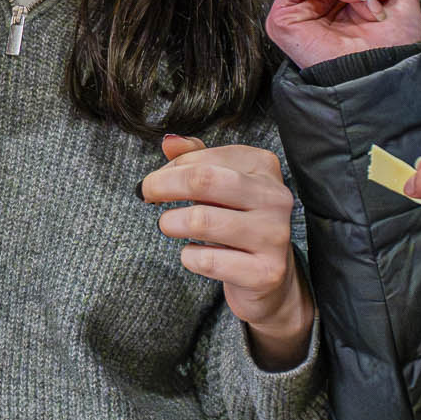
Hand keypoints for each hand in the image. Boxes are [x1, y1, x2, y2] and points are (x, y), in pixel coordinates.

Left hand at [143, 135, 316, 369]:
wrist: (269, 278)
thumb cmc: (238, 223)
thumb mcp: (220, 186)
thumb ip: (195, 160)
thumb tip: (169, 142)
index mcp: (263, 166)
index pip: (203, 159)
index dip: (169, 169)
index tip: (155, 181)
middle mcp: (274, 197)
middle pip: (202, 181)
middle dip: (163, 186)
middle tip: (146, 195)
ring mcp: (274, 235)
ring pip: (201, 221)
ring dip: (171, 223)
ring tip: (169, 226)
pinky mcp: (266, 272)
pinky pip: (208, 260)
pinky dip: (189, 257)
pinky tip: (194, 255)